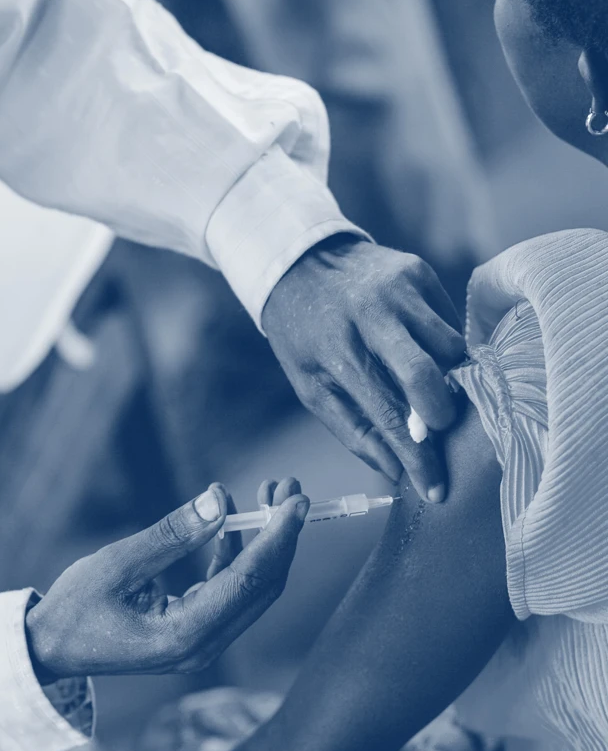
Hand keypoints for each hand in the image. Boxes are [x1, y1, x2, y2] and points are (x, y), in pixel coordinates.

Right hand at [26, 480, 307, 681]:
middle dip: (280, 535)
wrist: (51, 650)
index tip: (296, 500)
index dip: (278, 537)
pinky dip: (235, 555)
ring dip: (262, 543)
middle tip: (288, 488)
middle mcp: (204, 646)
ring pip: (250, 589)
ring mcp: (201, 643)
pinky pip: (229, 592)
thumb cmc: (76, 607)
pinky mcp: (194, 633)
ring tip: (266, 495)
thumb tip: (218, 500)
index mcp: (186, 633)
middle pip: (262, 587)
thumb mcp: (119, 563)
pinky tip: (228, 522)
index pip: (250, 581)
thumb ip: (172, 535)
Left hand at [261, 236, 465, 502]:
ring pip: (450, 346)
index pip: (388, 415)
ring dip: (450, 376)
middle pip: (428, 374)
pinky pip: (448, 319)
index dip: (417, 458)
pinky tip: (424, 348)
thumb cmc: (304, 335)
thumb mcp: (310, 384)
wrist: (299, 261)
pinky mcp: (417, 271)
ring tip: (434, 386)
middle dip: (442, 412)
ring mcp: (399, 289)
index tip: (436, 489)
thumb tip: (395, 469)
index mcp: (339, 351)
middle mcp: (371, 316)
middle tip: (439, 427)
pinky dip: (444, 343)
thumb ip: (352, 428)